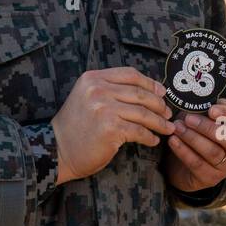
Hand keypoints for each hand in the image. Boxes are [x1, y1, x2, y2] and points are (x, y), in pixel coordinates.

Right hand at [51, 68, 176, 183]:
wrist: (56, 150)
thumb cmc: (76, 127)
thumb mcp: (88, 97)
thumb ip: (110, 89)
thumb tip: (149, 90)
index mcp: (93, 78)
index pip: (130, 74)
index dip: (150, 83)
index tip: (162, 93)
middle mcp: (98, 90)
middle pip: (140, 93)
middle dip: (159, 104)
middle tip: (169, 113)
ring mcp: (104, 109)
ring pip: (143, 113)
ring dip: (159, 122)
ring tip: (168, 128)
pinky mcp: (110, 129)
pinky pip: (139, 131)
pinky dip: (149, 137)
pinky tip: (153, 140)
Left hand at [164, 103, 225, 192]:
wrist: (184, 166)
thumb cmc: (198, 135)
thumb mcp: (204, 120)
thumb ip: (210, 110)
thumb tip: (218, 100)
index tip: (211, 109)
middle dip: (207, 127)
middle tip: (188, 119)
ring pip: (212, 152)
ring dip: (193, 138)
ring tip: (177, 128)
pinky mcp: (211, 179)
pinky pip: (197, 164)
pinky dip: (183, 151)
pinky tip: (173, 140)